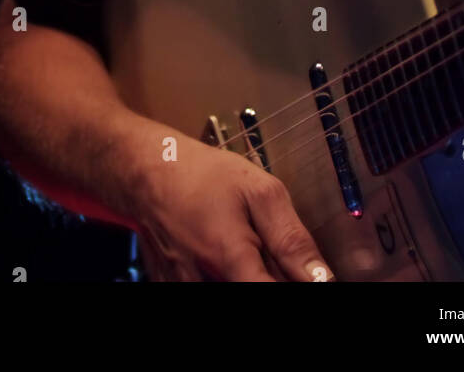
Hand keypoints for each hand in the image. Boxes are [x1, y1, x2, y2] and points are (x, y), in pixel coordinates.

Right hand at [129, 130, 332, 282]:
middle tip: (263, 248)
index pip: (273, 295)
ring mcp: (184, 285)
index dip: (296, 287)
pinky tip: (222, 256)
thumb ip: (291, 238)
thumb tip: (321, 277)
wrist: (142, 167)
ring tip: (243, 247)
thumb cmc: (198, 173)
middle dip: (266, 274)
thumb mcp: (257, 190)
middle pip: (249, 289)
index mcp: (231, 259)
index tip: (302, 276)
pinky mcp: (172, 284)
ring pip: (224, 286)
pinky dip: (220, 273)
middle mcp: (203, 281)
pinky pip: (203, 284)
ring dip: (244, 272)